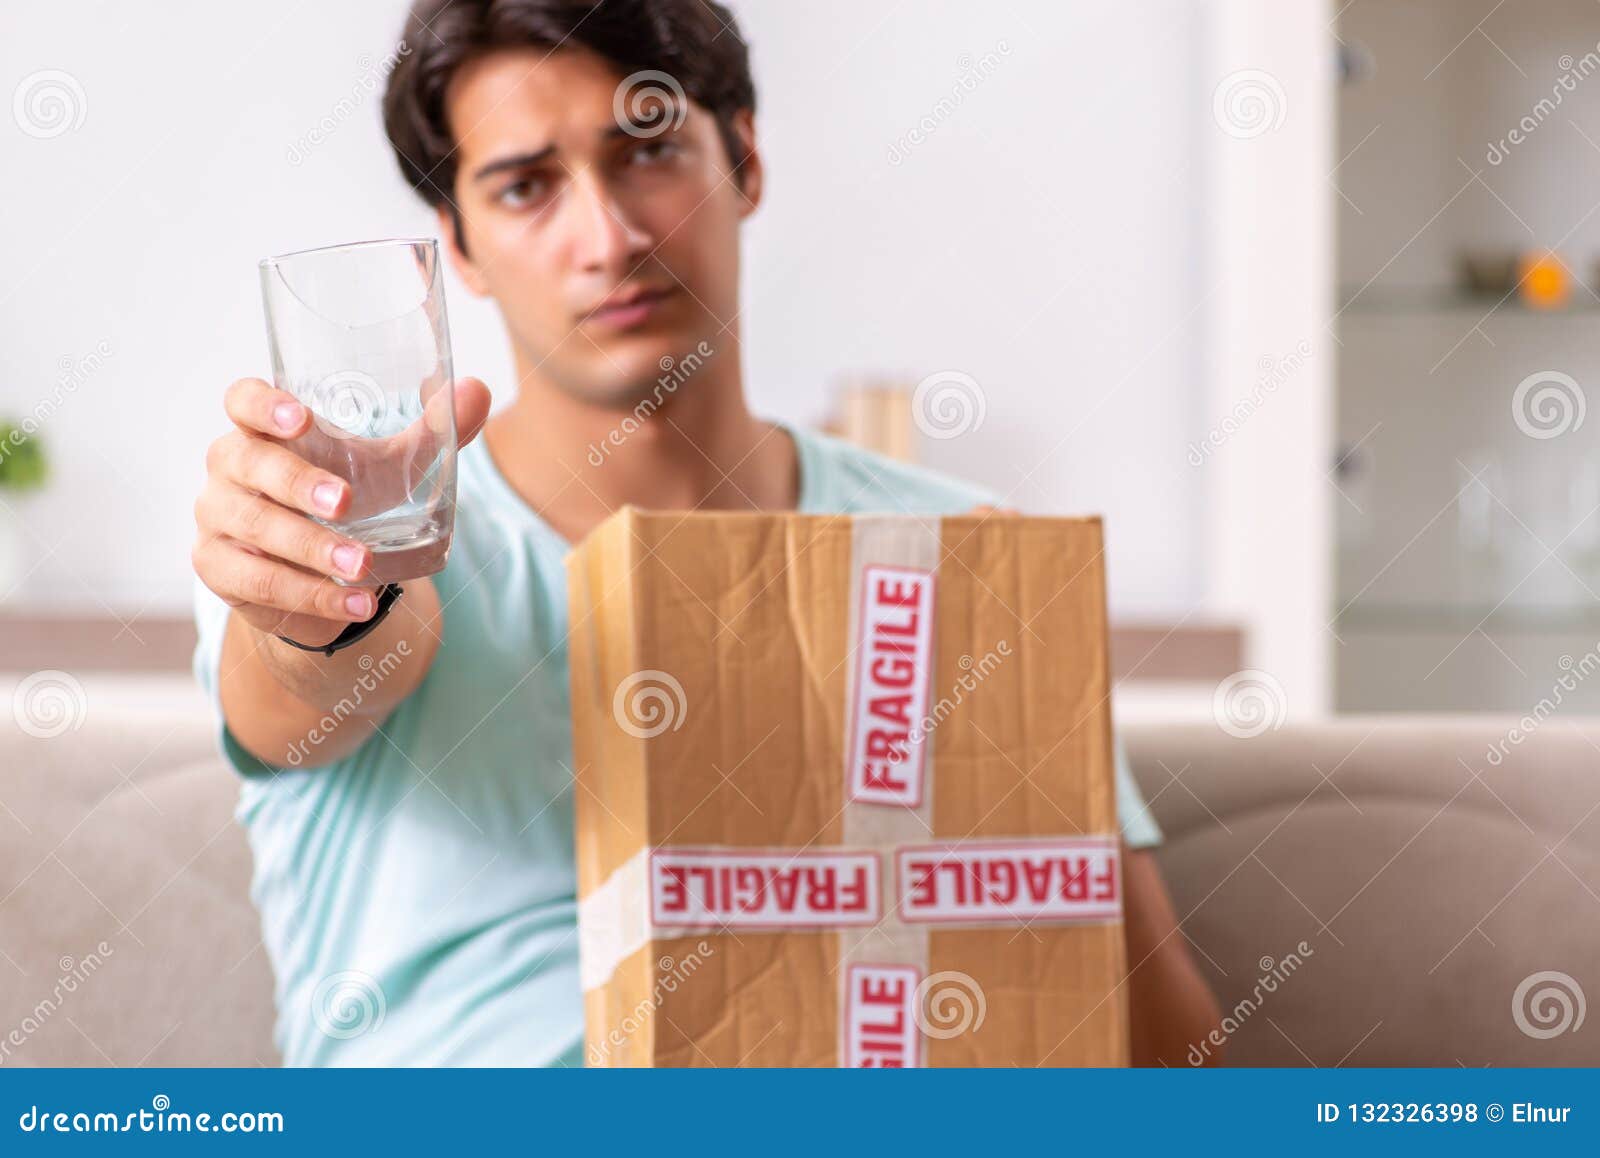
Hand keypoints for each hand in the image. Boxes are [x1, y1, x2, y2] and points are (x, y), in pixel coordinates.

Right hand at [192, 376, 490, 647]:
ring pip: (255, 528)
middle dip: (298, 484)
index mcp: (265, 428)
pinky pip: (259, 581)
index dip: (264, 405)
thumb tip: (477, 391)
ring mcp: (217, 517)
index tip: (303, 418)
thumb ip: (433, 431)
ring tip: (364, 564)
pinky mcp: (218, 568)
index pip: (242, 400)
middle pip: (247, 463)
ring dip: (311, 548)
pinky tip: (357, 602)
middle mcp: (230, 465)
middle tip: (347, 503)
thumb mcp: (392, 466)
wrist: (323, 573)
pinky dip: (312, 594)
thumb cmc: (350, 499)